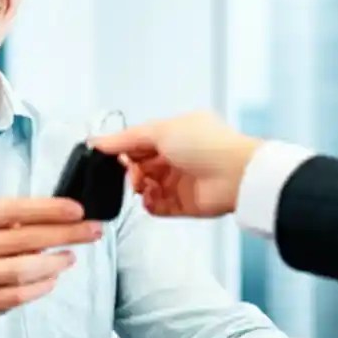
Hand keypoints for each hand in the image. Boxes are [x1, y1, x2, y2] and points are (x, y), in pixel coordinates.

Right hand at [0, 197, 101, 319]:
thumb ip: (28, 214)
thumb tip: (73, 213)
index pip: (16, 209)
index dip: (49, 209)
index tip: (78, 210)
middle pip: (27, 239)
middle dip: (66, 233)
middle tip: (93, 231)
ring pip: (25, 269)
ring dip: (55, 262)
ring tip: (71, 256)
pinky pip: (22, 294)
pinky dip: (43, 285)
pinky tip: (54, 276)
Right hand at [90, 112, 260, 217]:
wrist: (236, 175)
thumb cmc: (208, 145)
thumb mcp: (161, 130)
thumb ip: (127, 138)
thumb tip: (100, 141)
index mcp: (174, 134)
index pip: (139, 142)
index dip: (122, 149)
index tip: (105, 155)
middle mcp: (177, 157)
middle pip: (141, 166)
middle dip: (130, 170)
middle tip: (130, 173)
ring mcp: (181, 181)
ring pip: (148, 187)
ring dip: (140, 188)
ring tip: (143, 186)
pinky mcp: (184, 204)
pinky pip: (159, 207)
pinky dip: (151, 205)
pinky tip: (151, 200)